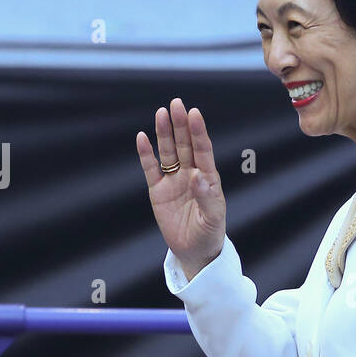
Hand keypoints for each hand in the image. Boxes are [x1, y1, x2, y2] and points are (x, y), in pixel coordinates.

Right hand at [136, 98, 226, 279]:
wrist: (194, 252)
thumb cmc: (209, 233)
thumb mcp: (212, 217)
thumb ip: (207, 196)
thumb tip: (198, 175)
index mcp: (208, 178)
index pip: (203, 150)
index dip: (198, 132)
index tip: (194, 114)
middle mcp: (190, 174)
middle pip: (184, 145)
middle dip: (180, 125)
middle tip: (176, 104)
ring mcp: (173, 180)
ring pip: (168, 152)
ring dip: (164, 133)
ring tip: (161, 113)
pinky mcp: (158, 190)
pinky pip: (151, 168)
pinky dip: (146, 154)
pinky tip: (143, 138)